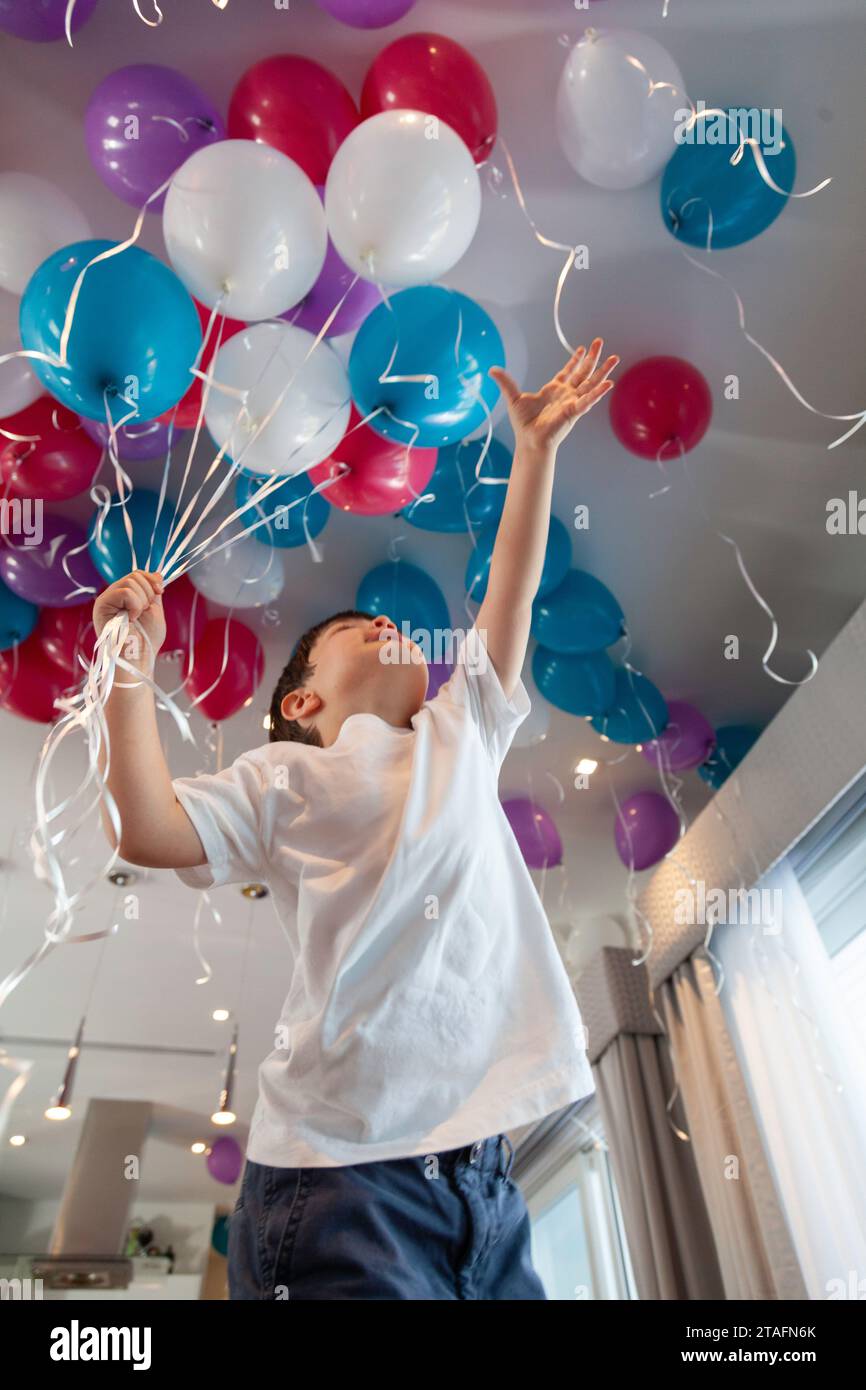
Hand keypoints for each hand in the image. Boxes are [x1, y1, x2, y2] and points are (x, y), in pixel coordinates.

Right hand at [93, 569, 165, 670]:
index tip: (160, 591)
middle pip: (134, 575)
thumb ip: (153, 592)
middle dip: (148, 593)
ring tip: (137, 617)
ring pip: (130, 582)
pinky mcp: (102, 605)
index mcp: (124, 596)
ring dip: (142, 601)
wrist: (139, 657)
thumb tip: (157, 573)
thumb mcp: (154, 610)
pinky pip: (125, 592)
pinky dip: (135, 605)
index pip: (136, 574)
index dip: (151, 579)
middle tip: (144, 612)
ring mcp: (106, 600)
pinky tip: (132, 618)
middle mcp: (113, 596)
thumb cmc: (146, 640)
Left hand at [488, 338, 617, 454]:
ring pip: (591, 383)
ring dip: (603, 371)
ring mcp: (572, 402)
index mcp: (554, 390)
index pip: (568, 371)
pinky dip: (599, 392)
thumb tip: (491, 369)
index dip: (575, 360)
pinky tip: (609, 383)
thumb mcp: (513, 398)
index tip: (583, 348)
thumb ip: (505, 382)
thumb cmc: (523, 424)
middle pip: (583, 372)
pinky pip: (588, 400)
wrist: (529, 441)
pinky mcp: (574, 411)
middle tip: (600, 342)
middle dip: (593, 357)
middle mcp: (566, 395)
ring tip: (615, 358)